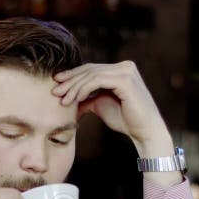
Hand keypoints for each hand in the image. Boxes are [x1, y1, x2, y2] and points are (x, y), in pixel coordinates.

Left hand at [52, 61, 171, 155]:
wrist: (144, 131)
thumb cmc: (125, 120)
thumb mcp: (100, 106)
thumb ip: (86, 100)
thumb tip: (67, 101)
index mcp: (119, 70)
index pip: (91, 69)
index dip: (72, 76)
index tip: (56, 84)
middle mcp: (124, 66)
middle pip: (90, 70)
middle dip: (70, 80)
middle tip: (55, 91)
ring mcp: (126, 71)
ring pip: (92, 75)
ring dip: (74, 87)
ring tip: (63, 99)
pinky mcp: (126, 80)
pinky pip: (98, 81)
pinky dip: (84, 89)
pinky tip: (76, 99)